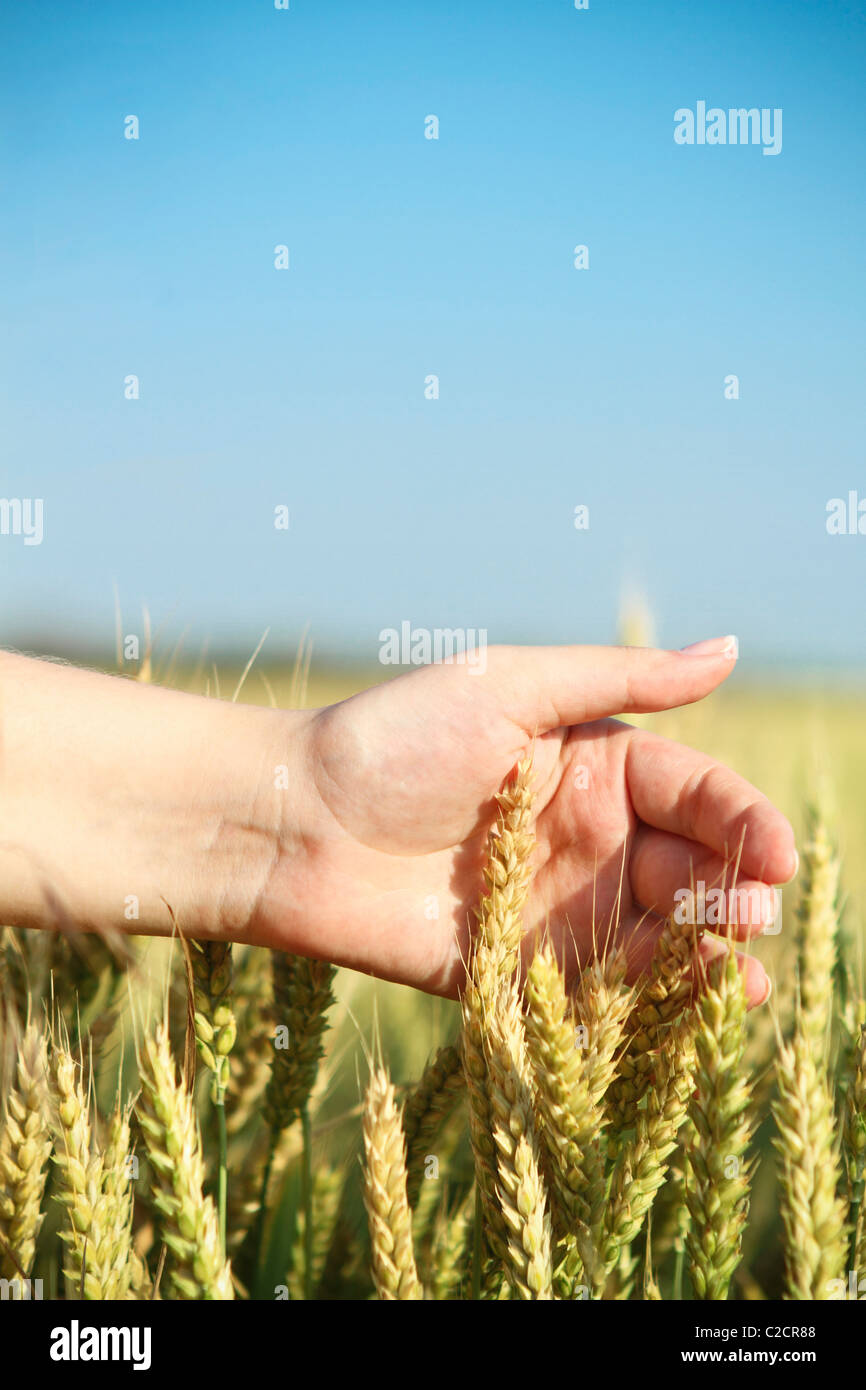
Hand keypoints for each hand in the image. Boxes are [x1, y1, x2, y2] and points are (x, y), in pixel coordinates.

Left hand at [263, 638, 795, 1001]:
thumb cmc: (396, 738)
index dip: (744, 823)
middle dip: (730, 893)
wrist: (292, 823)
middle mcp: (587, 838)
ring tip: (737, 977)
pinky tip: (687, 1015)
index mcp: (594, 766)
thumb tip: (731, 649)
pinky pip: (596, 995)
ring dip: (705, 958)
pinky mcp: (518, 973)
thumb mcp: (512, 687)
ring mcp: (556, 908)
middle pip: (687, 869)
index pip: (696, 793)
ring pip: (656, 937)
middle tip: (748, 914)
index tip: (779, 856)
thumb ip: (622, 680)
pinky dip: (646, 1007)